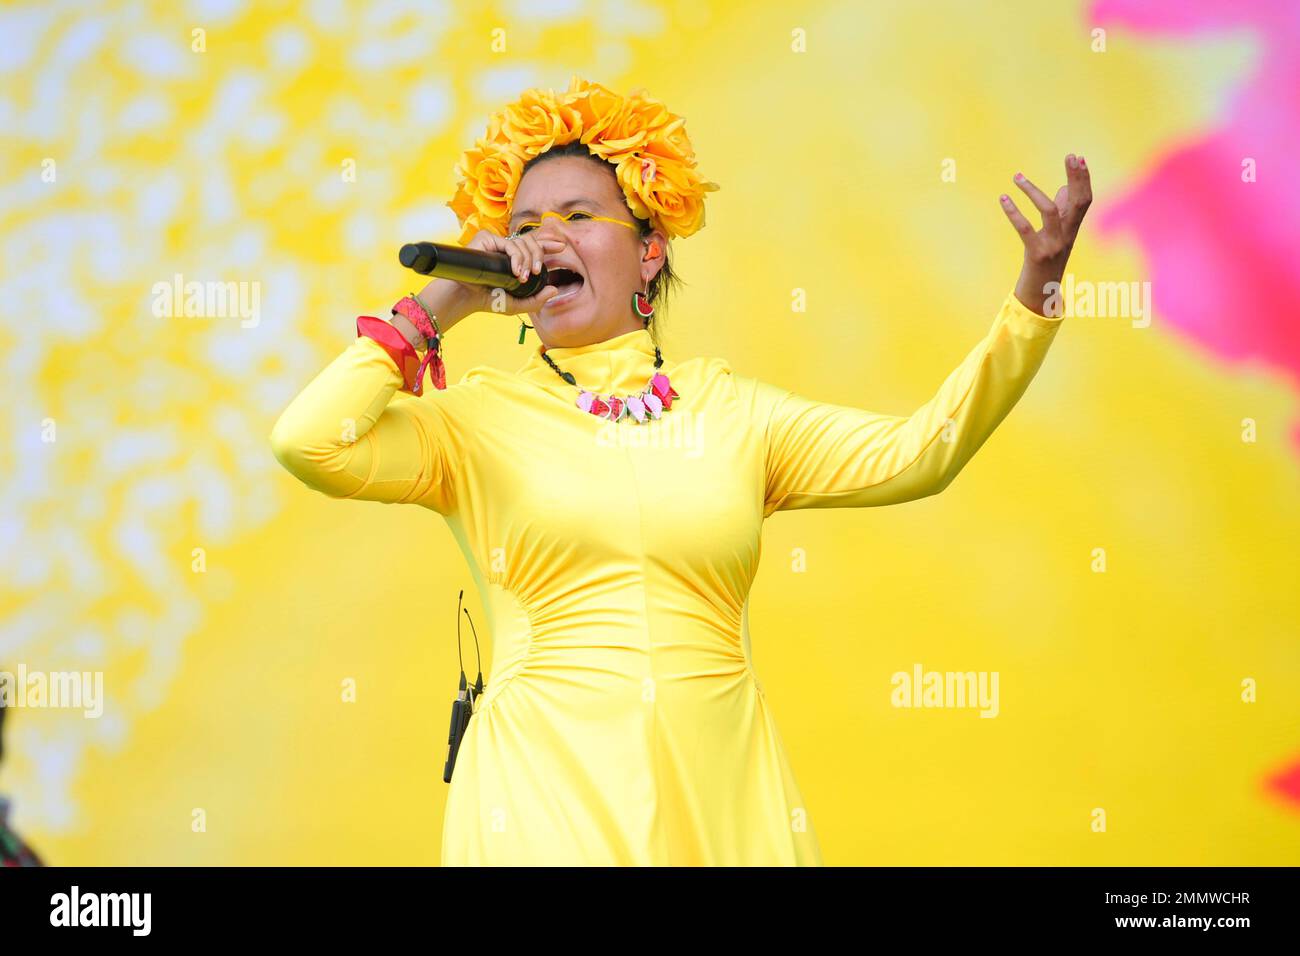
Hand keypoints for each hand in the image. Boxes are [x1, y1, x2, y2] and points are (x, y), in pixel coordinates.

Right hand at [458, 228, 566, 316]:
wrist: (467, 298)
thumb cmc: (489, 300)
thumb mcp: (517, 305)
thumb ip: (537, 300)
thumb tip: (554, 290)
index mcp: (514, 259)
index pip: (534, 246)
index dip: (548, 243)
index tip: (562, 246)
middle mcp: (506, 249)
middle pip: (531, 241)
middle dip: (539, 254)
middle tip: (537, 271)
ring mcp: (497, 243)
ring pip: (522, 243)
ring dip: (527, 260)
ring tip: (523, 277)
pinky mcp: (487, 239)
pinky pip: (510, 244)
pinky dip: (516, 257)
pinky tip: (515, 272)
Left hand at [1000, 153, 1092, 315]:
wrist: (1040, 295)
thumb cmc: (1046, 261)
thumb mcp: (1057, 237)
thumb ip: (1062, 213)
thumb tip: (1062, 188)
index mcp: (1073, 230)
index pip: (1085, 200)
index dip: (1084, 179)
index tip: (1078, 157)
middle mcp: (1067, 236)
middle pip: (1078, 202)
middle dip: (1076, 177)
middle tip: (1070, 156)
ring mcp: (1053, 245)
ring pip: (1050, 211)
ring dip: (1034, 191)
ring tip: (1017, 177)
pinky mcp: (1036, 254)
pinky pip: (1024, 229)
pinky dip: (1013, 212)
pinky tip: (1003, 198)